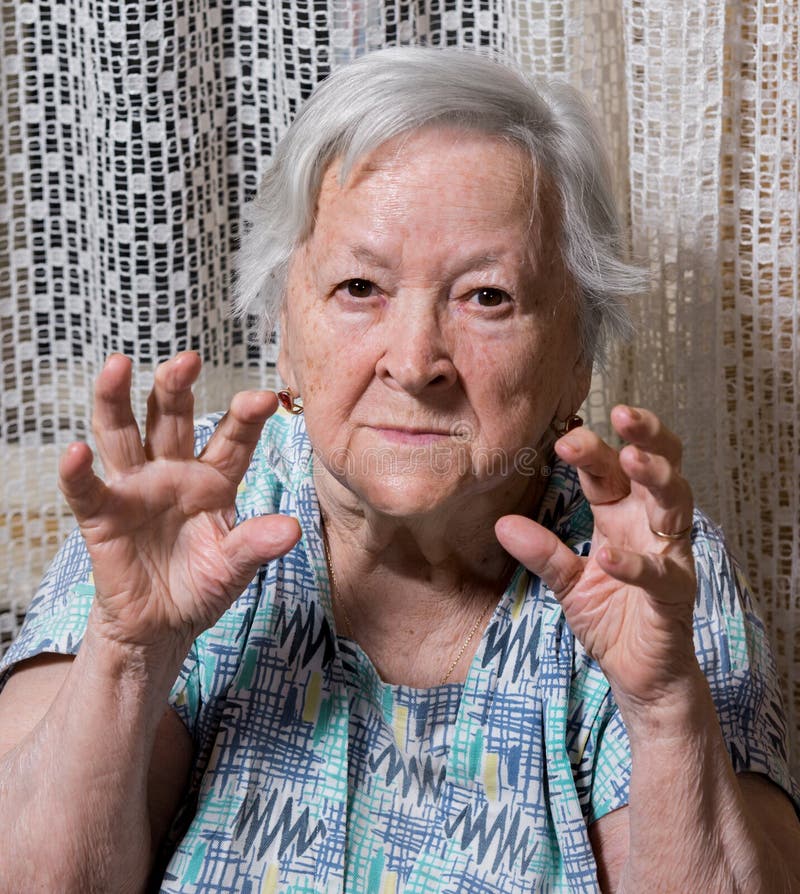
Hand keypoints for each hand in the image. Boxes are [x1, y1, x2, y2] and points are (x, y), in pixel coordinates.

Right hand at [58, 353, 300, 655]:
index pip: (232, 438)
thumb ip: (256, 545)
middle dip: (176, 387)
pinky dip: (78, 472)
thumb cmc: (202, 585)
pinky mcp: (102, 514)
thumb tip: (291, 529)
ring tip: (118, 365)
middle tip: (186, 360)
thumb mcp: (235, 568)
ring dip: (118, 399)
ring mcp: (136, 488)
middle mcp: (174, 471)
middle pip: (171, 418)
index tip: (264, 397)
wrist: (162, 624)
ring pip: (123, 433)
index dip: (246, 417)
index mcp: (215, 479)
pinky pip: (87, 489)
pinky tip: (75, 452)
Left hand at [496, 406, 698, 713]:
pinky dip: (636, 564)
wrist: (638, 675)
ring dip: (657, 479)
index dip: (593, 450)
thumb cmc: (611, 619)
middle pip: (659, 468)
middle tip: (622, 412)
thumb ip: (541, 553)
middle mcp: (650, 527)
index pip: (611, 471)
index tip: (563, 436)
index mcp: (623, 516)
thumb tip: (502, 523)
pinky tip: (612, 556)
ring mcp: (669, 557)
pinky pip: (660, 574)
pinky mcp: (675, 596)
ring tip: (631, 460)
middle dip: (646, 437)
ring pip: (676, 505)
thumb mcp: (567, 581)